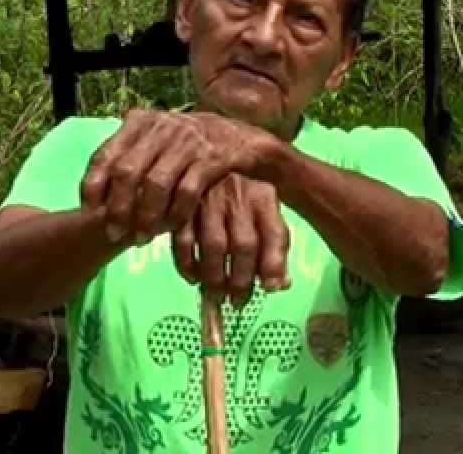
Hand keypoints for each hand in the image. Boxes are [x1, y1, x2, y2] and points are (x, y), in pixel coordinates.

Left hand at [80, 109, 275, 243]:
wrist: (240, 137)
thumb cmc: (188, 146)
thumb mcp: (156, 142)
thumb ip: (129, 157)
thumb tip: (93, 190)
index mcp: (140, 122)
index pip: (105, 154)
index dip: (93, 186)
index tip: (89, 212)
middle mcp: (160, 127)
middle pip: (127, 172)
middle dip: (117, 208)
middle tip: (114, 233)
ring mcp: (187, 141)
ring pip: (155, 184)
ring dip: (145, 216)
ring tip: (141, 238)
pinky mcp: (212, 157)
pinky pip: (187, 191)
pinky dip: (175, 213)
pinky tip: (170, 230)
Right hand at [173, 175, 290, 306]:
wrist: (207, 160)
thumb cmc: (241, 197)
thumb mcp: (265, 213)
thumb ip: (276, 248)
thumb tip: (279, 286)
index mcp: (264, 196)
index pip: (275, 235)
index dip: (273, 266)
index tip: (269, 290)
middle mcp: (239, 195)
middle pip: (243, 245)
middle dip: (240, 280)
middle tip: (237, 301)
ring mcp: (208, 199)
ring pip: (213, 246)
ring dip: (215, 278)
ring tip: (216, 295)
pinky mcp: (182, 205)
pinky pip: (184, 241)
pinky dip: (187, 265)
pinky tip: (193, 278)